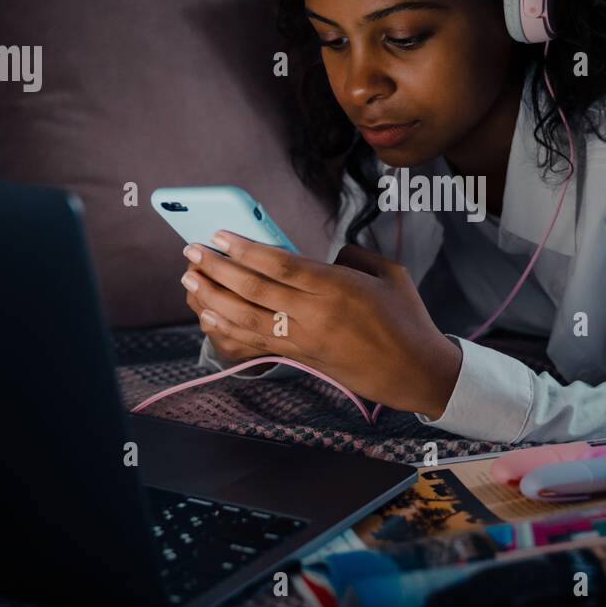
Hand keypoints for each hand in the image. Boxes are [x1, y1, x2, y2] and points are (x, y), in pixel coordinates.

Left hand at [179, 232, 462, 417]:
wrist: (416, 371)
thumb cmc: (406, 319)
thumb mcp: (389, 274)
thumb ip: (354, 256)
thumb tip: (328, 254)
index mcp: (338, 287)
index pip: (281, 266)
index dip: (245, 249)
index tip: (218, 235)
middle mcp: (315, 315)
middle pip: (255, 290)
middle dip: (218, 269)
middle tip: (191, 251)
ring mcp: (305, 340)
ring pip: (247, 319)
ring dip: (213, 298)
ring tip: (190, 280)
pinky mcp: (301, 358)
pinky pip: (255, 343)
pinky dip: (227, 330)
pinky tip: (208, 317)